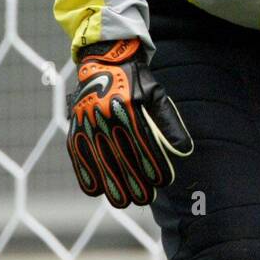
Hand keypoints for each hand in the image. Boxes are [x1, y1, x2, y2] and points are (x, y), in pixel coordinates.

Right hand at [66, 38, 193, 207]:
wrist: (102, 58)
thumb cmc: (135, 79)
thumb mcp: (156, 94)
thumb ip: (169, 122)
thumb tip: (184, 151)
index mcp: (128, 105)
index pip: (143, 143)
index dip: (153, 165)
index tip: (162, 182)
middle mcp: (105, 113)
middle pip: (122, 156)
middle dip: (135, 181)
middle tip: (146, 198)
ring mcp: (87, 120)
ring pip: (100, 160)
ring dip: (112, 184)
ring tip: (125, 201)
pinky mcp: (75, 125)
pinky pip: (79, 154)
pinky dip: (86, 173)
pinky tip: (97, 190)